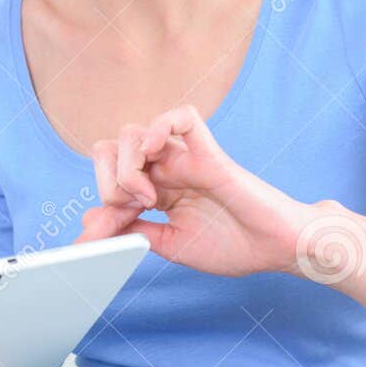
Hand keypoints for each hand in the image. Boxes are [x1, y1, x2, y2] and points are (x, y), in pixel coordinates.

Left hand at [75, 105, 313, 277]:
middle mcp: (166, 169)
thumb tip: (89, 223)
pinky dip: (160, 127)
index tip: (95, 238)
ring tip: (148, 197)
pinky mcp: (209, 153)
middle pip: (112, 149)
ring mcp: (186, 158)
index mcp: (155, 191)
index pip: (108, 180)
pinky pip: (181, 117)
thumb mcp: (170, 245)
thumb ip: (134, 230)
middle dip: (107, 180)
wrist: (276, 249)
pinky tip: (155, 152)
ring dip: (128, 165)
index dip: (98, 207)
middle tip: (129, 209)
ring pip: (136, 133)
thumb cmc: (233, 246)